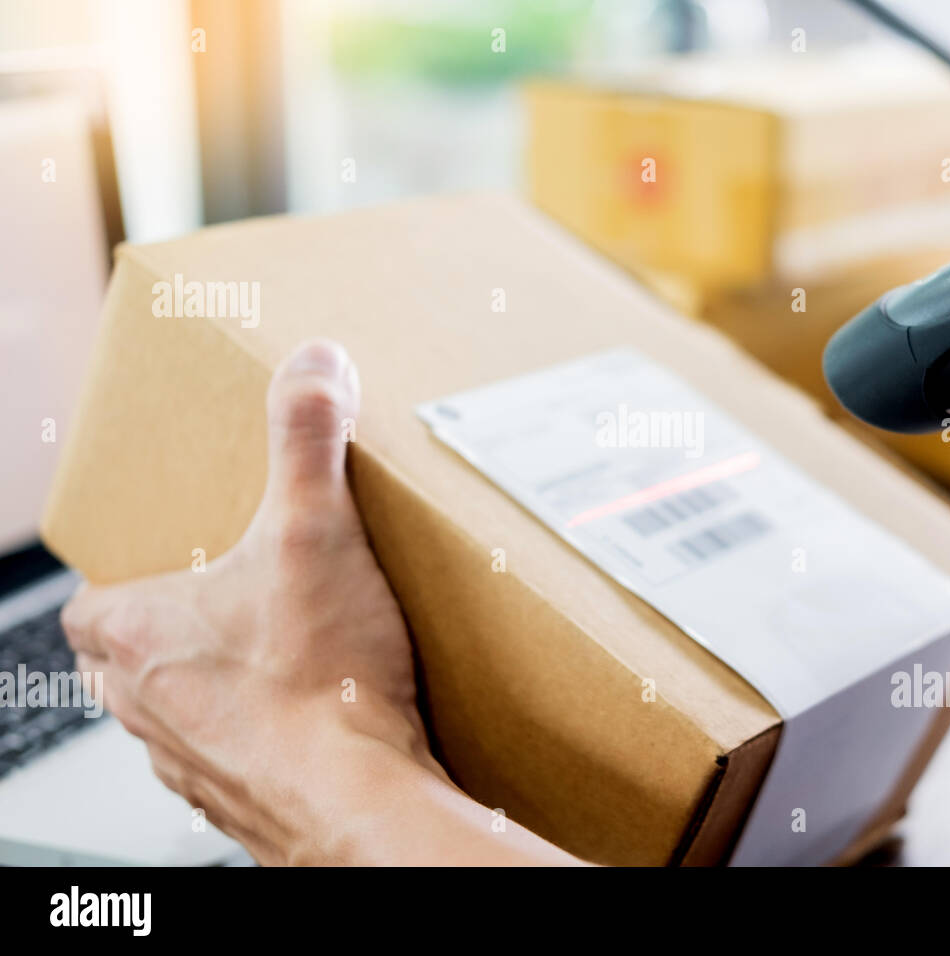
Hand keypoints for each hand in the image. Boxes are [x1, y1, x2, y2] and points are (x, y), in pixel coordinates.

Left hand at [62, 340, 577, 864]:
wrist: (357, 801)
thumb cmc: (319, 682)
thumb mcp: (315, 531)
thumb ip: (308, 441)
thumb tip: (313, 364)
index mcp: (138, 634)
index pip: (87, 606)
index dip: (124, 583)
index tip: (169, 566)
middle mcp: (144, 706)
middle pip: (125, 663)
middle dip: (169, 635)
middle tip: (233, 604)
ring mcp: (187, 763)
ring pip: (171, 718)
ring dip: (207, 691)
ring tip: (276, 659)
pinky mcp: (239, 802)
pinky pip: (227, 764)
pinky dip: (256, 740)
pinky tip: (311, 718)